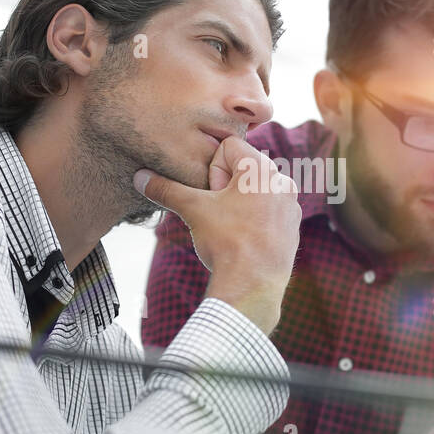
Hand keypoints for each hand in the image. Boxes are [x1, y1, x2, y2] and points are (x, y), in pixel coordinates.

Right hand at [135, 136, 299, 333]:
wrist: (252, 286)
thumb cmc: (227, 243)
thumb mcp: (193, 210)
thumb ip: (166, 189)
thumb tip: (140, 177)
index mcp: (262, 168)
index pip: (228, 146)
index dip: (212, 169)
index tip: (213, 195)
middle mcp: (282, 181)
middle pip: (242, 168)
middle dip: (224, 186)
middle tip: (220, 213)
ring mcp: (290, 204)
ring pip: (254, 190)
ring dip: (238, 202)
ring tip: (231, 228)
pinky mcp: (292, 225)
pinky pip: (268, 210)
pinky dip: (254, 218)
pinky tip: (245, 239)